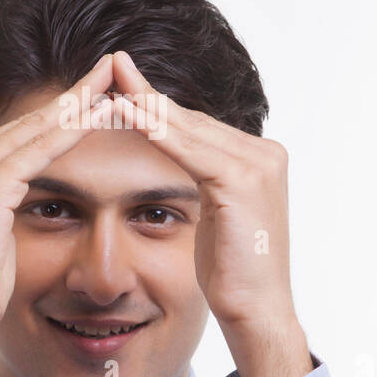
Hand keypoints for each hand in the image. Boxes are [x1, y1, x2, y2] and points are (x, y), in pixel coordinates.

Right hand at [0, 54, 117, 345]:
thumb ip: (2, 199)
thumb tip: (25, 188)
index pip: (18, 130)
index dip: (59, 110)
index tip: (92, 90)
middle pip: (29, 120)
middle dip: (74, 93)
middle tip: (110, 66)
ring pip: (37, 129)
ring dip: (80, 104)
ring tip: (114, 81)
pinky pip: (39, 152)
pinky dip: (73, 132)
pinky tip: (102, 115)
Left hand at [106, 51, 310, 376]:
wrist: (258, 312)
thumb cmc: (232, 274)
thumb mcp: (214, 215)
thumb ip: (205, 177)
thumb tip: (176, 152)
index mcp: (260, 158)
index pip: (197, 126)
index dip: (158, 106)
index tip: (122, 83)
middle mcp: (265, 154)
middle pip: (192, 120)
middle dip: (148, 95)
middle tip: (113, 64)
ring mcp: (258, 164)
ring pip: (189, 129)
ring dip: (146, 105)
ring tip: (111, 82)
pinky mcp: (244, 180)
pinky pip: (190, 150)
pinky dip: (156, 131)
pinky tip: (128, 113)